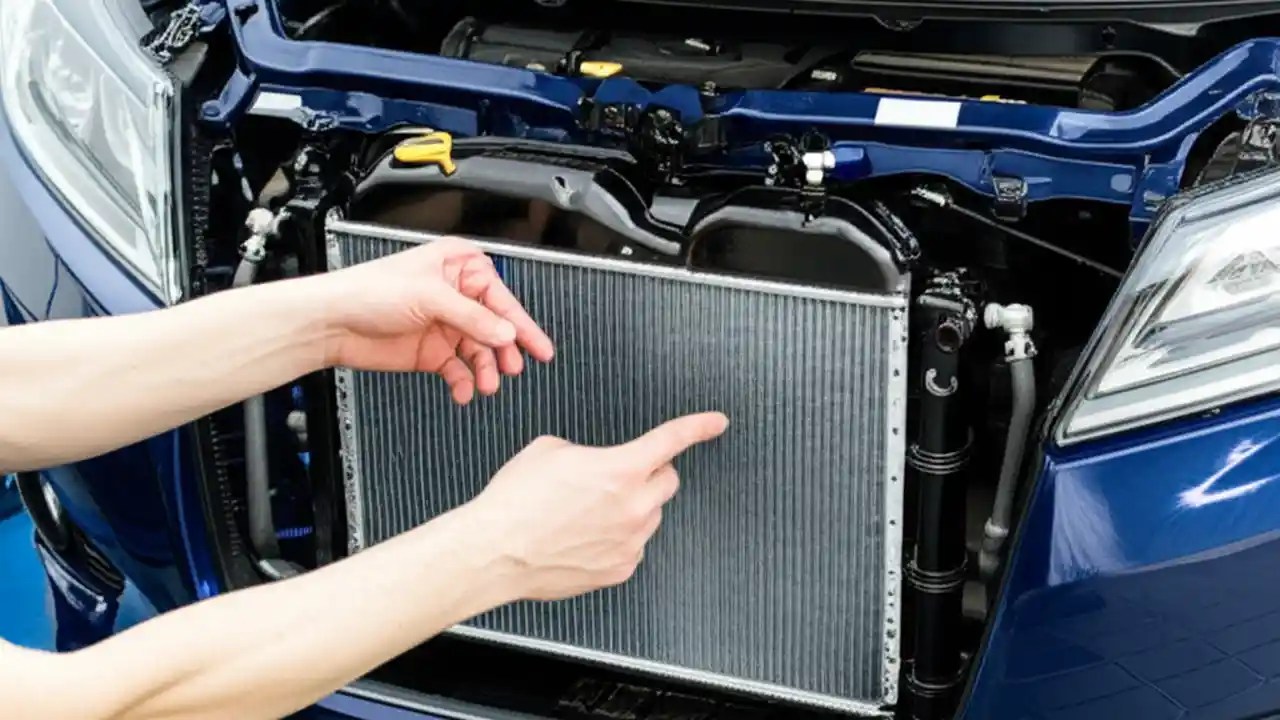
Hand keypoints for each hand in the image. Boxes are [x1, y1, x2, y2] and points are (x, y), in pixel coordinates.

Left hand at [320, 238, 554, 402]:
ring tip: (487, 385)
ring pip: (480, 352)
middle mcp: (457, 296)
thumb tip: (507, 333)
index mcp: (459, 268)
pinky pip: (459, 369)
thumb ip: (473, 317)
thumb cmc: (370, 291)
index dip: (520, 324)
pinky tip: (465, 391)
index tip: (539, 348)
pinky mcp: (433, 352)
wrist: (333, 323)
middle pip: (496, 327)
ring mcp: (446, 325)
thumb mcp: (430, 297)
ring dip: (486, 370)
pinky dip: (464, 382)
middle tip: (514, 368)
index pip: (501, 298)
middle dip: (505, 350)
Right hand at [463, 412, 729, 600]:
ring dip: (632, 507)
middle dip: (651, 472)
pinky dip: (618, 538)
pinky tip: (584, 537)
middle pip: (668, 480)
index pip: (672, 440)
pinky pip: (633, 546)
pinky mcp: (619, 570)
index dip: (699, 427)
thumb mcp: (550, 450)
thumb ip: (589, 452)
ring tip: (587, 513)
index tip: (717, 423)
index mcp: (620, 469)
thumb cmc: (515, 499)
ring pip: (650, 515)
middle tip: (618, 476)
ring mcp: (630, 542)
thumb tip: (595, 464)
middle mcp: (633, 507)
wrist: (495, 551)